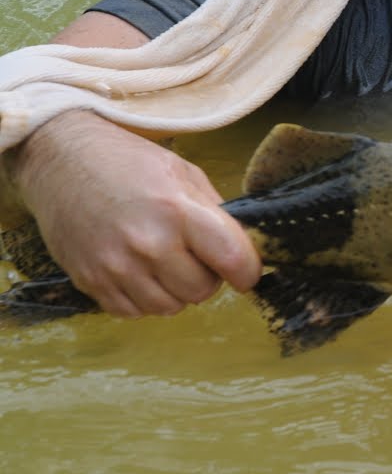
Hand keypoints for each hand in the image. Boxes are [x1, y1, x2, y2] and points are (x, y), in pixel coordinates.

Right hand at [11, 110, 261, 317]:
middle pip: (201, 291)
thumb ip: (215, 214)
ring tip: (167, 262)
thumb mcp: (184, 173)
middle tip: (197, 256)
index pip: (232, 259)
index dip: (248, 271)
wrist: (61, 162)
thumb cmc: (128, 163)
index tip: (247, 271)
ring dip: (176, 290)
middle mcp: (147, 244)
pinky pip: (132, 311)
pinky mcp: (89, 282)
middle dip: (208, 277)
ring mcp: (115, 267)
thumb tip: (241, 248)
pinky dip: (144, 298)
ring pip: (169, 307)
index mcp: (177, 211)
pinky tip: (141, 271)